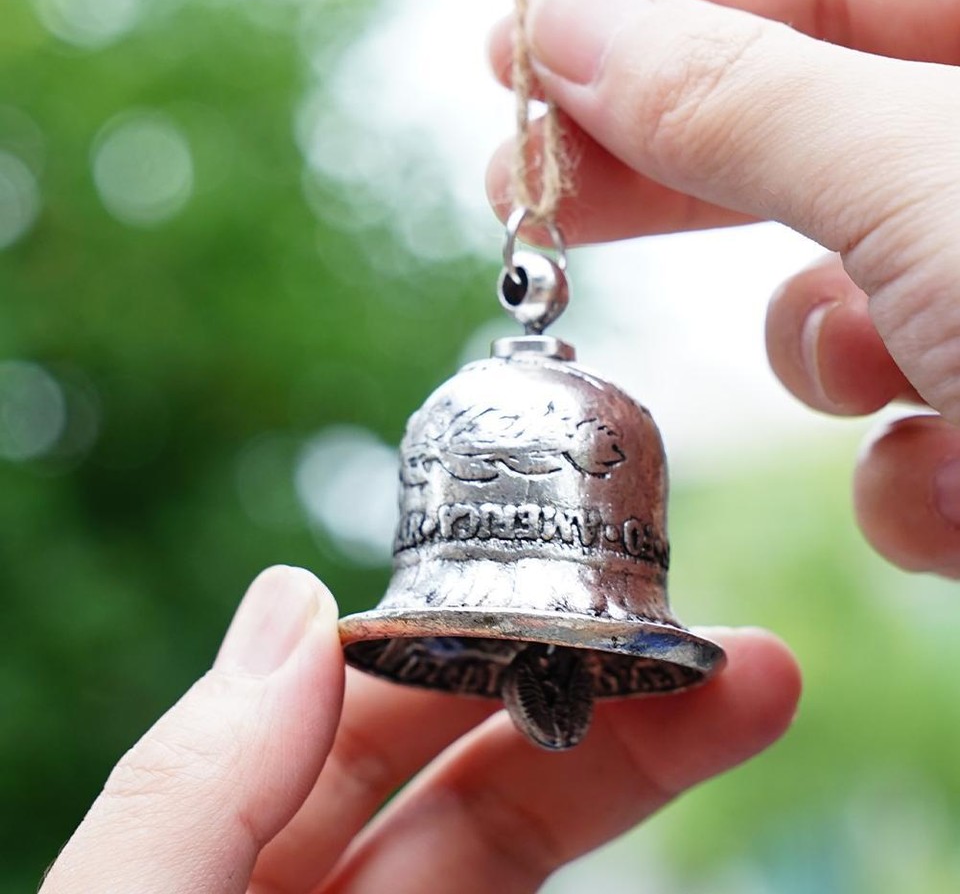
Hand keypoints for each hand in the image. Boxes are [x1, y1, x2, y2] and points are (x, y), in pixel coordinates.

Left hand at [40, 565, 797, 893]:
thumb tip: (293, 599)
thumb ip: (188, 791)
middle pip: (467, 776)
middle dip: (587, 689)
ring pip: (519, 846)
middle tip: (704, 638)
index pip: (354, 717)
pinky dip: (627, 868)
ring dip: (633, 767)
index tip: (557, 583)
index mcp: (214, 866)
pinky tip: (691, 811)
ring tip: (741, 692)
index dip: (460, 641)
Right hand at [488, 0, 959, 578]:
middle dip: (670, 180)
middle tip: (522, 194)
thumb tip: (568, 27)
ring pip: (846, 310)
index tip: (519, 50)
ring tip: (875, 382)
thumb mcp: (919, 180)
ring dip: (827, 356)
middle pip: (810, 138)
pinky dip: (908, 477)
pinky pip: (905, 437)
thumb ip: (744, 101)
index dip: (664, 1)